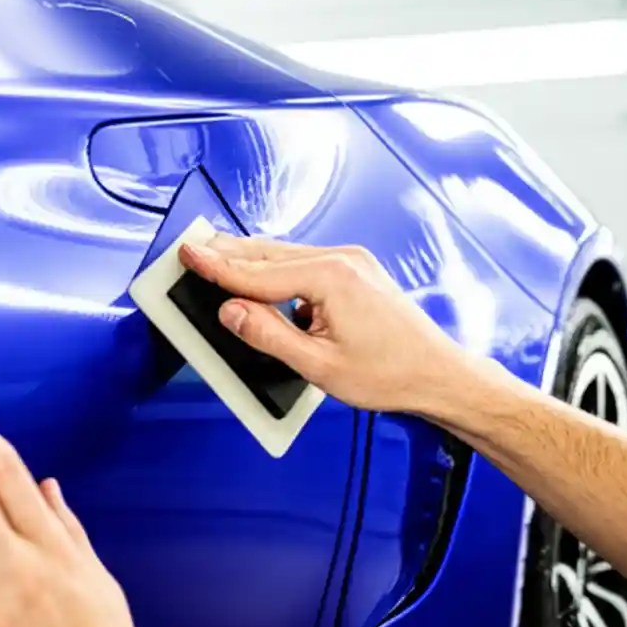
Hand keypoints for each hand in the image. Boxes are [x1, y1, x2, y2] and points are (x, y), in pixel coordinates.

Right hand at [179, 235, 487, 415]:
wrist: (438, 374)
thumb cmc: (390, 374)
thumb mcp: (318, 365)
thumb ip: (268, 334)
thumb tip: (231, 310)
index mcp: (332, 278)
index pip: (258, 271)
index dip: (216, 266)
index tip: (187, 254)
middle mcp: (342, 259)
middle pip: (268, 253)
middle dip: (228, 254)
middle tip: (192, 251)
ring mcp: (352, 262)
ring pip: (286, 255)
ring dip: (251, 261)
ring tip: (217, 264)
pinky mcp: (355, 271)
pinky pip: (304, 263)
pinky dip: (277, 270)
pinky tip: (261, 282)